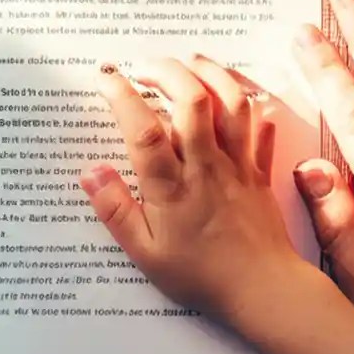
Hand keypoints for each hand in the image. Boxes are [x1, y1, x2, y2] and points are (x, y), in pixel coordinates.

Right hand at [81, 57, 306, 319]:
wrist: (264, 291)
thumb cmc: (201, 276)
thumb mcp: (145, 253)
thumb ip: (115, 209)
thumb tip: (90, 171)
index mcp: (172, 187)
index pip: (143, 130)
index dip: (122, 96)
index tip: (105, 77)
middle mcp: (205, 166)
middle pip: (191, 99)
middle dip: (165, 70)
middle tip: (143, 66)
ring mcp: (237, 164)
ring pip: (231, 101)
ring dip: (209, 71)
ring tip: (187, 62)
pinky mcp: (259, 170)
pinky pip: (260, 125)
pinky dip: (250, 103)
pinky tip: (235, 95)